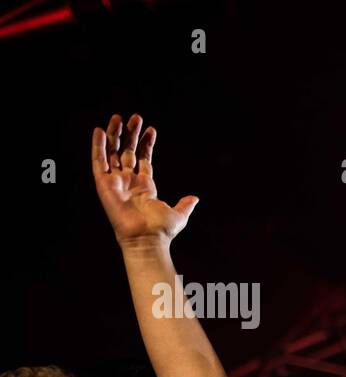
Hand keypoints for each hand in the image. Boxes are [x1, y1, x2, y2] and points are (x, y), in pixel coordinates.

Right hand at [91, 114, 198, 247]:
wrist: (147, 238)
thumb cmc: (161, 230)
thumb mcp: (179, 214)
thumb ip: (185, 204)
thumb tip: (195, 198)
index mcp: (145, 186)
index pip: (143, 159)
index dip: (146, 144)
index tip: (150, 129)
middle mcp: (128, 182)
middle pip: (126, 152)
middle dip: (130, 135)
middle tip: (135, 117)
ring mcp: (115, 182)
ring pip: (112, 153)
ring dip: (115, 135)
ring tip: (119, 117)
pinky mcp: (103, 184)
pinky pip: (98, 162)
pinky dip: (98, 146)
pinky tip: (100, 131)